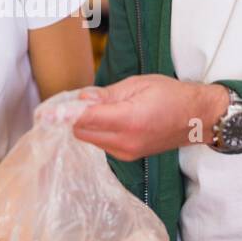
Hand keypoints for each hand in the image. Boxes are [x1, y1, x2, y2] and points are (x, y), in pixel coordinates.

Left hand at [72, 75, 229, 160]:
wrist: (198, 118)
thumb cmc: (172, 95)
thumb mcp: (138, 84)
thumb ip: (106, 95)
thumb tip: (80, 99)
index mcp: (128, 120)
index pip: (84, 120)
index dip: (62, 115)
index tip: (43, 114)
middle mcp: (125, 142)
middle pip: (81, 132)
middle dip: (72, 117)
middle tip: (72, 101)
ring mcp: (126, 153)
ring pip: (89, 139)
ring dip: (84, 124)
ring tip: (95, 107)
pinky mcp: (128, 156)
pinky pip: (100, 144)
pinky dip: (95, 131)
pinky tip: (105, 118)